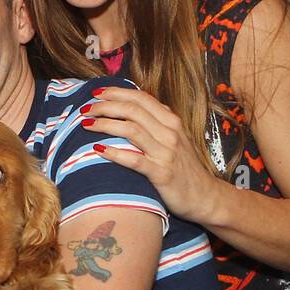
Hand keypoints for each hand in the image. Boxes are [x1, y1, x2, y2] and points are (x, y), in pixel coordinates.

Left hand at [80, 86, 223, 222]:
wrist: (205, 197)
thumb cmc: (184, 168)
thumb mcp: (175, 138)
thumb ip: (157, 122)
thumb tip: (131, 107)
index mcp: (171, 121)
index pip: (140, 98)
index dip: (115, 93)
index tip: (95, 94)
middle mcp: (170, 133)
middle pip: (132, 110)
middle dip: (105, 106)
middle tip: (85, 109)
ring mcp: (166, 153)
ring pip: (131, 129)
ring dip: (104, 124)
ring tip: (86, 125)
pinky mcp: (162, 174)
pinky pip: (134, 160)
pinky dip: (114, 153)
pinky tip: (97, 150)